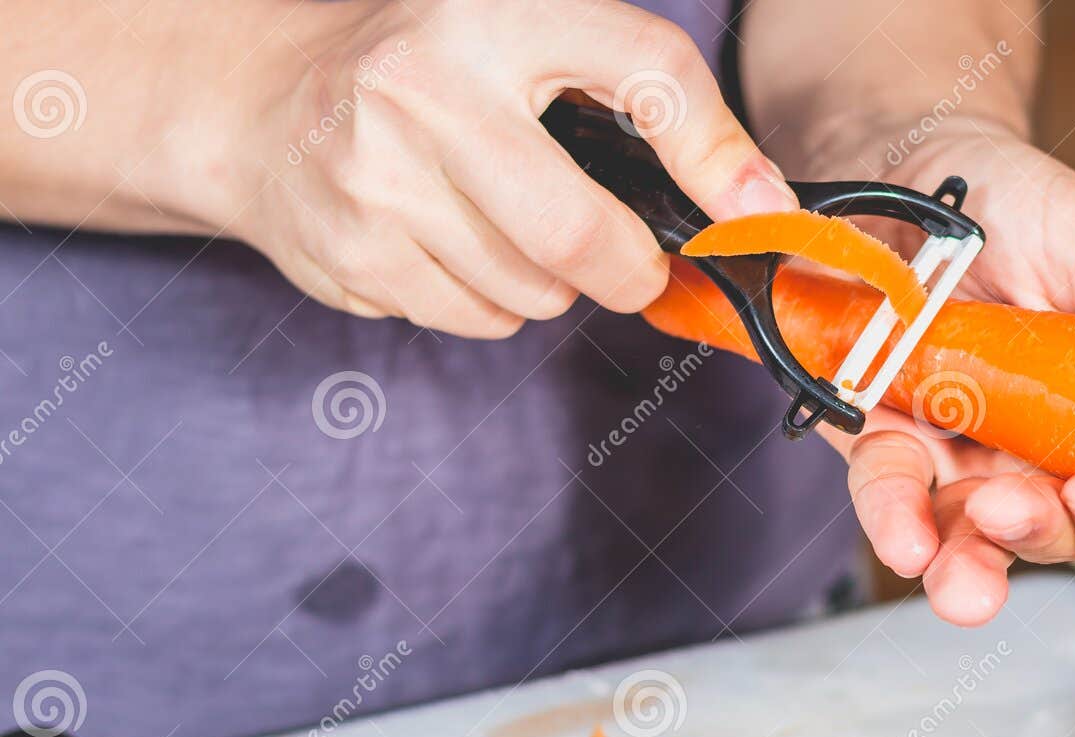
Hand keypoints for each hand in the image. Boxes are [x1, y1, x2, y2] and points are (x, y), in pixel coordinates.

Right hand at [230, 0, 794, 335]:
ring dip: (550, 285)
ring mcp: (376, 172)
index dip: (717, 156)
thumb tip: (757, 203)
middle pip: (580, 232)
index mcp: (494, 9)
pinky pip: (476, 319)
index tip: (760, 215)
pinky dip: (492, 305)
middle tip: (632, 267)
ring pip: (532, 290)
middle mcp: (426, 82)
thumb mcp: (528, 42)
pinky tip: (452, 249)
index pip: (647, 72)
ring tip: (508, 229)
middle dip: (628, 271)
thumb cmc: (430, 75)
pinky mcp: (351, 247)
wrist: (266, 104)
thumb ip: (637, 102)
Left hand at [814, 123, 1074, 625]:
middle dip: (1034, 534)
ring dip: (957, 563)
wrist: (909, 174)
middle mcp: (1044, 458)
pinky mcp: (887, 447)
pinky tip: (898, 531)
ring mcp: (962, 460)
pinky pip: (889, 495)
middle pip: (1057, 535)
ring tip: (935, 563)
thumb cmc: (1018, 205)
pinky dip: (891, 513)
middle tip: (1007, 508)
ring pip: (967, 540)